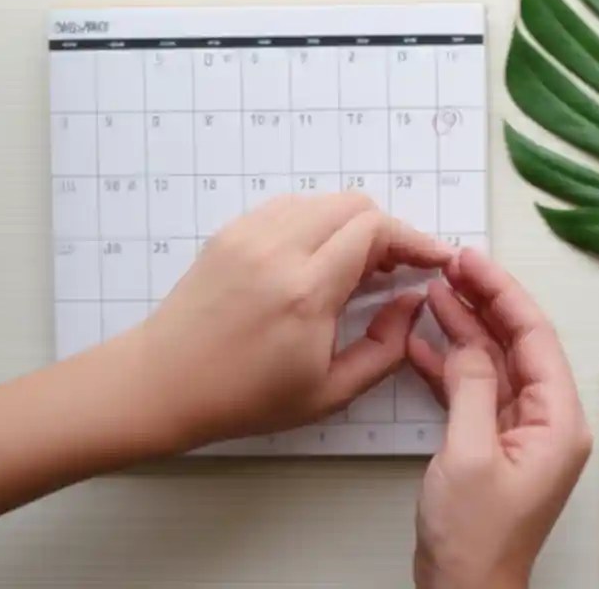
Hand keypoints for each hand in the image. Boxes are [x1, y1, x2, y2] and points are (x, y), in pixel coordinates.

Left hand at [130, 192, 451, 449]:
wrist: (161, 384)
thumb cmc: (246, 398)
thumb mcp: (330, 392)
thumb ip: (386, 348)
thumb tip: (412, 302)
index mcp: (306, 292)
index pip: (375, 231)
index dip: (415, 239)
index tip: (437, 257)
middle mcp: (278, 249)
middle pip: (354, 204)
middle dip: (388, 231)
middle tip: (398, 268)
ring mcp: (249, 235)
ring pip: (323, 201)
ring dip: (352, 225)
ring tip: (361, 265)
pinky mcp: (230, 232)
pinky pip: (290, 208)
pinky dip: (318, 223)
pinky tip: (320, 258)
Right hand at [407, 249, 592, 588]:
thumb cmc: (477, 540)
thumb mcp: (469, 453)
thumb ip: (471, 388)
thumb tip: (470, 343)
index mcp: (558, 420)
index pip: (535, 337)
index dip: (502, 294)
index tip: (473, 262)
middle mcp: (547, 420)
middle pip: (518, 343)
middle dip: (485, 302)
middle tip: (453, 266)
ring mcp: (520, 431)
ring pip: (495, 362)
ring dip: (465, 328)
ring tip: (436, 292)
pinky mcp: (493, 443)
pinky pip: (476, 389)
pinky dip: (450, 366)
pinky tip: (424, 343)